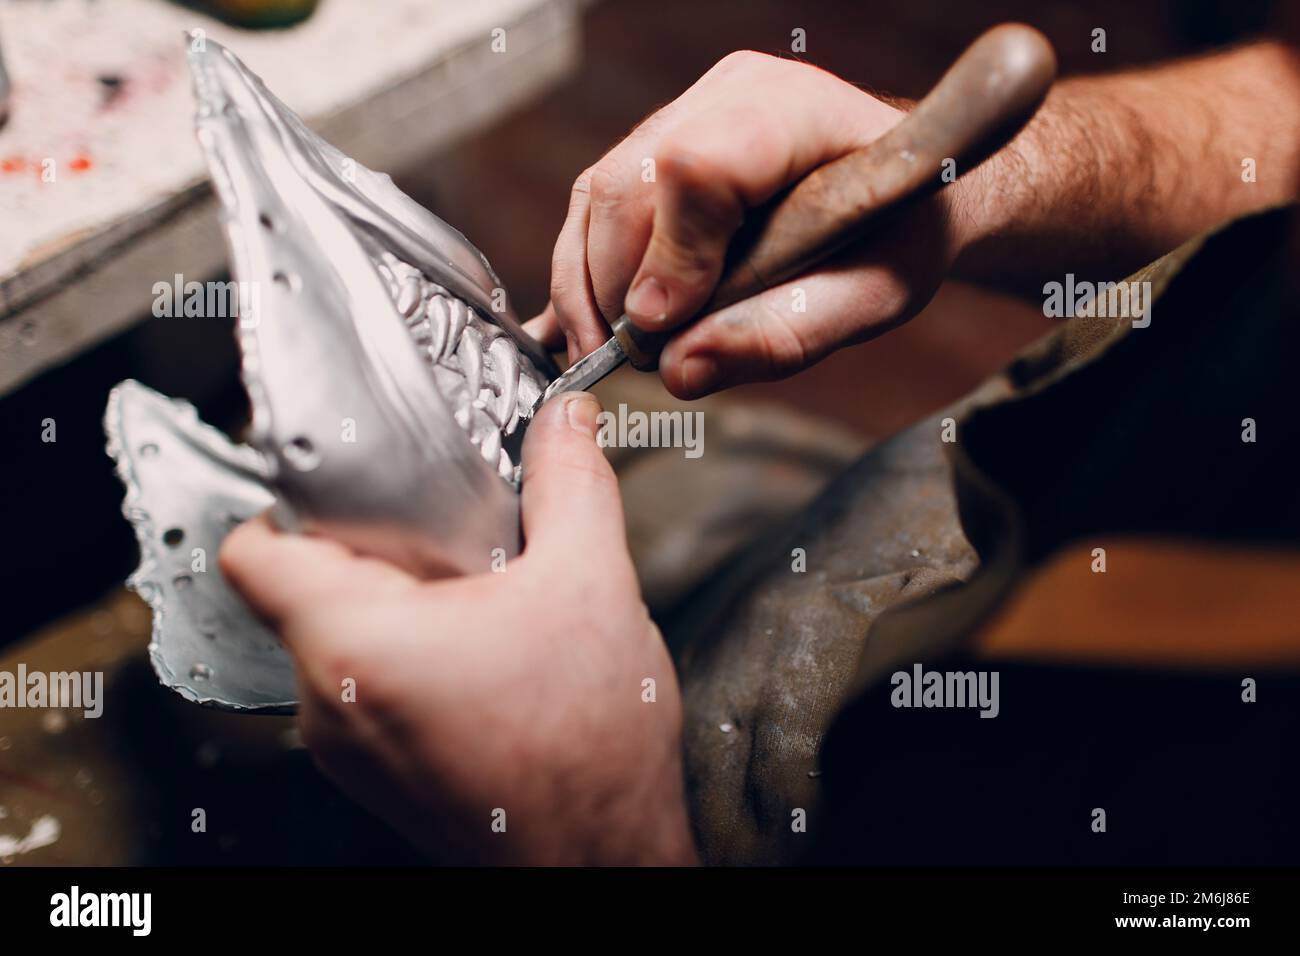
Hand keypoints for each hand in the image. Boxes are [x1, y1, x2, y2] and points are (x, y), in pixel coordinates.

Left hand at [220, 393, 696, 864]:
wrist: (600, 861)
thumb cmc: (586, 757)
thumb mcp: (592, 586)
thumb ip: (571, 485)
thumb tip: (564, 423)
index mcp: (355, 644)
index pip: (254, 549)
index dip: (294, 495)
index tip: (352, 476)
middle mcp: (329, 702)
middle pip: (303, 586)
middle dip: (374, 544)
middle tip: (447, 527)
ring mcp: (347, 744)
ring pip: (336, 636)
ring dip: (397, 601)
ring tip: (477, 593)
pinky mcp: (375, 769)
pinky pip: (363, 684)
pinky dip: (407, 652)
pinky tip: (482, 649)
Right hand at [526, 51, 971, 397]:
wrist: (905, 185)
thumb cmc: (900, 233)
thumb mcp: (874, 297)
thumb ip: (785, 334)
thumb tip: (679, 368)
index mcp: (795, 112)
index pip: (698, 168)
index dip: (670, 256)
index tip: (665, 329)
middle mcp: (729, 96)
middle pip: (627, 187)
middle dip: (615, 290)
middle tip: (644, 361)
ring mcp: (685, 112)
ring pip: (597, 197)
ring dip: (588, 288)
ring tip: (618, 352)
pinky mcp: (656, 142)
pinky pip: (595, 204)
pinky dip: (586, 272)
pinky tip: (597, 325)